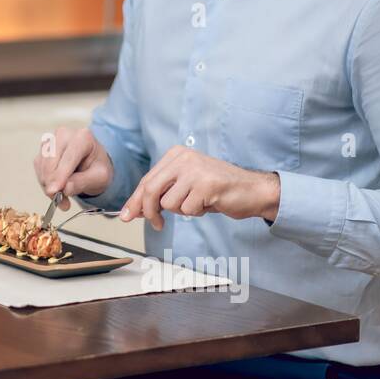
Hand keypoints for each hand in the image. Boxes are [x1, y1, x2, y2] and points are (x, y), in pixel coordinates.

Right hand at [34, 126, 114, 210]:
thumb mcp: (99, 177)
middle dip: (52, 183)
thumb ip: (83, 182)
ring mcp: (52, 140)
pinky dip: (45, 182)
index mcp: (83, 137)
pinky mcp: (43, 149)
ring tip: (62, 199)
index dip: (60, 175)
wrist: (93, 163)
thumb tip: (65, 189)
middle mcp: (64, 134)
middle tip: (60, 201)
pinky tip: (57, 189)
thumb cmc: (97, 167)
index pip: (68, 157)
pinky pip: (39, 168)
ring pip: (42, 165)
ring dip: (48, 185)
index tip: (54, 191)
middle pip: (51, 160)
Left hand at [119, 146, 279, 230]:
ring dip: (183, 210)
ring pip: (169, 203)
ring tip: (200, 202)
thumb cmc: (218, 190)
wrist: (253, 190)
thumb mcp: (185, 185)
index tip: (126, 215)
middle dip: (148, 211)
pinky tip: (209, 203)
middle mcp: (183, 158)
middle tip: (156, 224)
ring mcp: (195, 170)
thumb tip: (135, 210)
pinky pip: (187, 209)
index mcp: (176, 154)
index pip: (147, 179)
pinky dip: (197, 212)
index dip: (135, 200)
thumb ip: (162, 192)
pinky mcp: (206, 185)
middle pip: (150, 189)